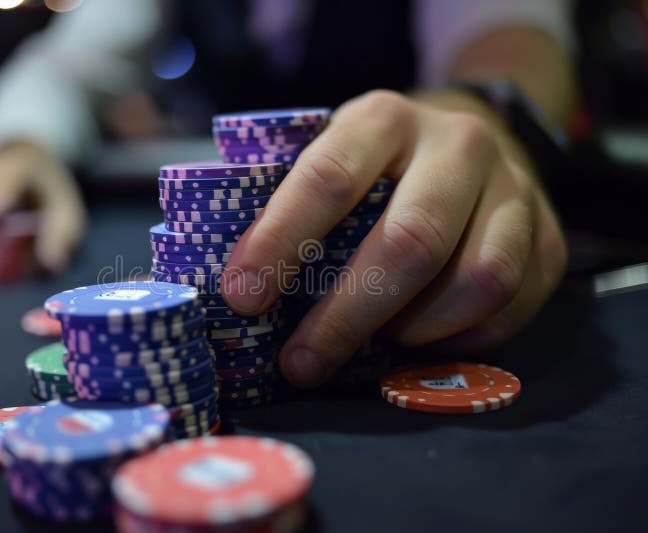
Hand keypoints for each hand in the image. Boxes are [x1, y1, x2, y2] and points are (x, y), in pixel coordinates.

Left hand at [221, 90, 567, 387]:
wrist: (476, 136)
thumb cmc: (381, 166)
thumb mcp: (334, 158)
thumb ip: (296, 208)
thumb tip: (245, 291)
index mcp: (385, 119)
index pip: (329, 178)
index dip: (280, 242)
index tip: (242, 298)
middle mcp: (458, 146)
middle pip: (410, 242)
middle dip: (347, 316)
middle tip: (300, 364)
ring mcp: (514, 190)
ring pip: (477, 281)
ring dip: (413, 330)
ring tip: (376, 341)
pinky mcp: (550, 237)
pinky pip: (510, 308)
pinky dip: (459, 339)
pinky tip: (421, 340)